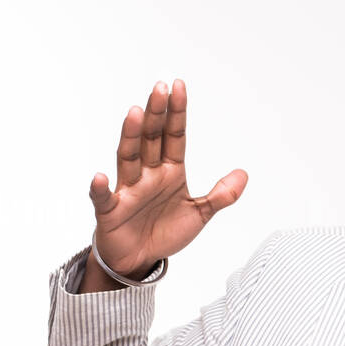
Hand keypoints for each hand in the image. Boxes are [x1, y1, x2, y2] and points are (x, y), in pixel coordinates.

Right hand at [88, 79, 247, 278]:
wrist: (139, 259)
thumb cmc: (164, 231)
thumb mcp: (199, 214)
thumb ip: (221, 195)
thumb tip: (243, 174)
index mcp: (170, 172)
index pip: (174, 136)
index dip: (176, 113)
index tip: (177, 86)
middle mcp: (148, 175)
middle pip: (151, 139)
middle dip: (155, 114)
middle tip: (159, 87)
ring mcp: (128, 190)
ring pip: (128, 158)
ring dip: (130, 136)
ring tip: (134, 114)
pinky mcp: (111, 211)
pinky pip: (104, 198)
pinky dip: (101, 188)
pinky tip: (101, 176)